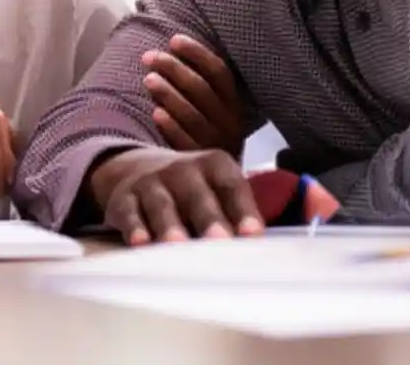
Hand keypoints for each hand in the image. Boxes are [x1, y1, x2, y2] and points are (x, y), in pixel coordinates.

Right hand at [90, 148, 262, 245]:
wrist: (138, 169)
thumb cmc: (193, 191)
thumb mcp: (219, 189)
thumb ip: (247, 208)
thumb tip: (285, 222)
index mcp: (214, 165)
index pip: (232, 186)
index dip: (243, 209)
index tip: (253, 234)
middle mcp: (183, 170)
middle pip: (198, 195)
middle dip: (209, 218)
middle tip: (220, 241)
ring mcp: (151, 183)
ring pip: (162, 204)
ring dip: (170, 224)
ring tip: (177, 244)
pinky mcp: (124, 199)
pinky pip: (129, 213)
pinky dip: (134, 227)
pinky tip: (140, 242)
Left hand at [142, 34, 245, 152]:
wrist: (218, 177)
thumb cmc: (210, 128)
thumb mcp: (215, 106)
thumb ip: (200, 81)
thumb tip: (172, 46)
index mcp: (235, 102)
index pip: (219, 72)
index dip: (197, 53)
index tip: (174, 39)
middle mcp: (229, 121)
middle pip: (201, 90)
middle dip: (174, 69)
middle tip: (150, 57)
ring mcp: (215, 142)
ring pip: (192, 114)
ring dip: (169, 94)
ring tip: (148, 79)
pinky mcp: (200, 160)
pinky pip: (185, 142)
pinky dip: (171, 126)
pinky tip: (155, 112)